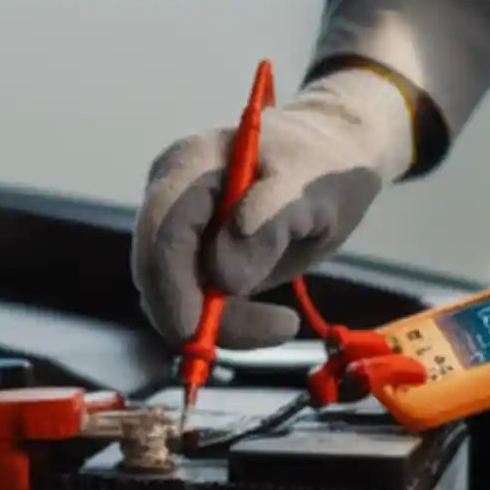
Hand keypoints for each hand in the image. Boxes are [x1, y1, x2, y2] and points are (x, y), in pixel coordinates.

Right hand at [132, 70, 412, 348]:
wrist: (333, 158)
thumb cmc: (324, 165)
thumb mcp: (310, 189)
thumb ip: (269, 223)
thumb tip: (223, 276)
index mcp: (190, 165)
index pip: (163, 233)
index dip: (171, 286)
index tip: (197, 332)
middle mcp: (171, 194)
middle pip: (156, 269)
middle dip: (196, 316)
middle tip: (269, 331)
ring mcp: (177, 224)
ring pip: (170, 294)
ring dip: (219, 324)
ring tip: (281, 323)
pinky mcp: (192, 254)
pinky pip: (192, 299)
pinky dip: (225, 320)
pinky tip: (270, 318)